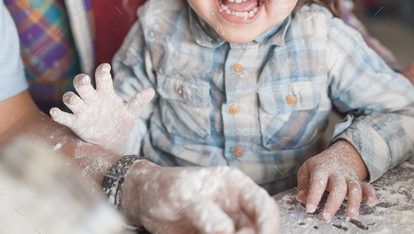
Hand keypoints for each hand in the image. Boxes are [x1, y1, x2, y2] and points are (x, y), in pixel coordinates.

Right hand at [50, 63, 154, 152]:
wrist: (114, 139)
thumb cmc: (121, 120)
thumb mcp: (131, 112)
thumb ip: (138, 101)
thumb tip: (152, 91)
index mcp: (106, 92)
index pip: (102, 78)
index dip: (102, 72)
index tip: (106, 68)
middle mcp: (92, 98)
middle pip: (82, 84)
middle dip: (81, 81)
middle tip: (85, 80)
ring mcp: (83, 110)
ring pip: (71, 99)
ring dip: (70, 98)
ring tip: (72, 99)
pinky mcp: (76, 123)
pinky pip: (64, 117)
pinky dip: (58, 115)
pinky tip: (54, 112)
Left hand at [122, 163, 279, 233]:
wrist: (144, 201)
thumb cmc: (164, 187)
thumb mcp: (182, 195)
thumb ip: (205, 212)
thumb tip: (227, 231)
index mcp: (235, 185)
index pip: (263, 206)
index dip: (269, 225)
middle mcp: (236, 206)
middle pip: (258, 229)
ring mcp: (228, 224)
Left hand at [296, 141, 375, 220]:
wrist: (336, 156)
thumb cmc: (318, 167)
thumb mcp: (306, 170)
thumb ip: (303, 183)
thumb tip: (300, 198)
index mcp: (322, 169)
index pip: (318, 182)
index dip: (313, 195)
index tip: (309, 209)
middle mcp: (337, 172)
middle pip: (337, 187)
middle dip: (332, 203)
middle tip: (326, 217)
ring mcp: (349, 176)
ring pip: (354, 187)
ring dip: (354, 201)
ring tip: (351, 215)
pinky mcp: (358, 181)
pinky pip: (367, 186)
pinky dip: (371, 194)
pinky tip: (370, 203)